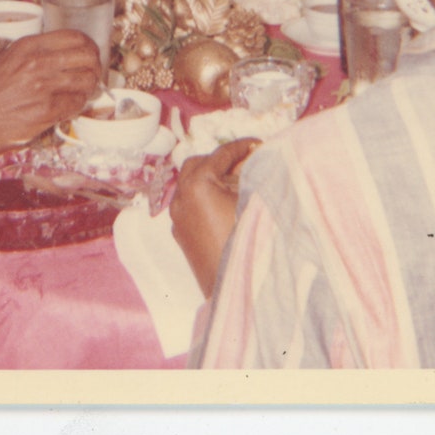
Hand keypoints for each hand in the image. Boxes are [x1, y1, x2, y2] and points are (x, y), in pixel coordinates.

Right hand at [0, 31, 100, 155]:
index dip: (89, 46)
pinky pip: (76, 104)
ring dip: (89, 88)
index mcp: (27, 46)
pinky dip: (77, 106)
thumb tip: (63, 56)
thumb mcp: (7, 60)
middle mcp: (38, 62)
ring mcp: (43, 87)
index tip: (91, 54)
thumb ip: (34, 55)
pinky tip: (69, 108)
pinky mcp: (46, 111)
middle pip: (87, 57)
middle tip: (93, 74)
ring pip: (86, 81)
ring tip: (82, 93)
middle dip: (95, 67)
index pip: (74, 36)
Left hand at [170, 137, 260, 296]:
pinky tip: (223, 202)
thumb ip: (253, 175)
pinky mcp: (180, 235)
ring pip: (188, 183)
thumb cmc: (249, 242)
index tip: (258, 143)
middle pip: (197, 164)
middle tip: (245, 159)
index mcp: (197, 184)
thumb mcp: (255, 201)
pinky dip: (202, 195)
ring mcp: (177, 217)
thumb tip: (258, 159)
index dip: (241, 146)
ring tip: (235, 181)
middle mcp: (180, 197)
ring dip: (209, 177)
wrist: (235, 291)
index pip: (220, 154)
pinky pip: (188, 203)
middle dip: (220, 159)